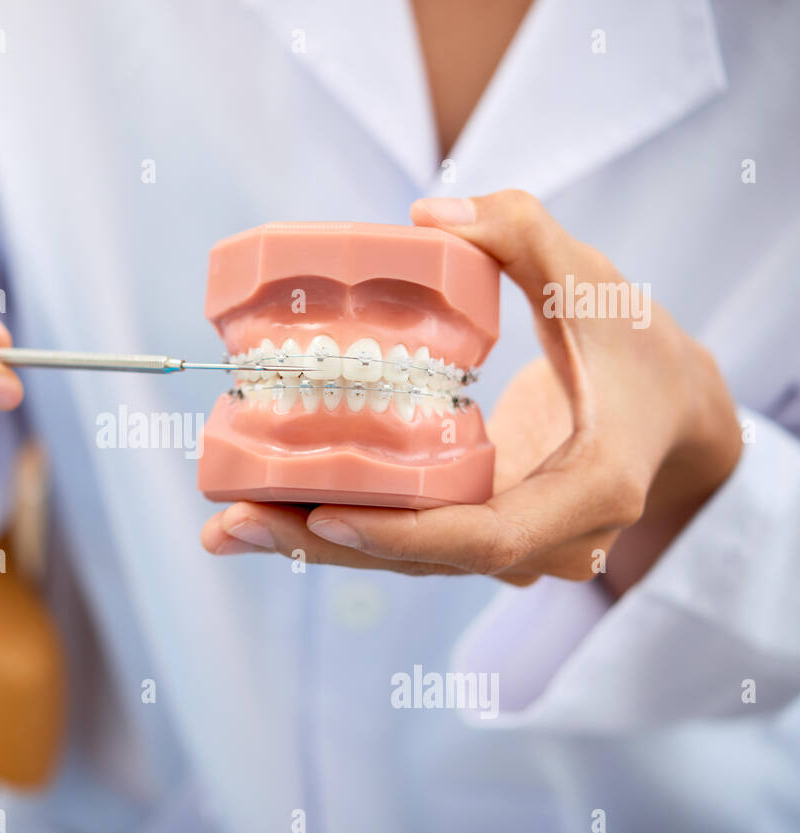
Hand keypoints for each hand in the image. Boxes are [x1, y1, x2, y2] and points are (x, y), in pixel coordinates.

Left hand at [202, 191, 742, 593]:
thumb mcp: (600, 283)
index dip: (404, 532)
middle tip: (232, 525)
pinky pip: (403, 537)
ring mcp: (509, 543)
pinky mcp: (475, 528)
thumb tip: (430, 214)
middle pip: (424, 557)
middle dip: (326, 544)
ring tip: (225, 528)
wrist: (669, 415)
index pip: (489, 536)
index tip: (324, 511)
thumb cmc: (639, 350)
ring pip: (405, 558)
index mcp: (590, 488)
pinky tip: (261, 516)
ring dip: (315, 545)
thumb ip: (527, 237)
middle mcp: (546, 536)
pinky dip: (335, 528)